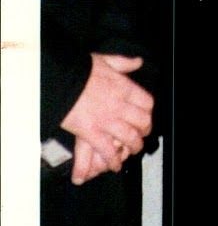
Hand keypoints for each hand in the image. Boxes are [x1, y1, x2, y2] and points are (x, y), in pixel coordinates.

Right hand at [61, 53, 152, 185]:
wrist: (60, 81)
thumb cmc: (79, 70)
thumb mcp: (105, 60)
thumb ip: (123, 63)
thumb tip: (139, 62)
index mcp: (124, 88)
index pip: (147, 103)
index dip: (148, 112)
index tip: (145, 116)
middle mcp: (119, 105)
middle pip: (142, 122)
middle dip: (144, 131)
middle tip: (141, 136)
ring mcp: (107, 120)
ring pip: (130, 138)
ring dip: (133, 146)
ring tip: (131, 151)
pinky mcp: (92, 133)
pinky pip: (108, 150)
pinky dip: (113, 160)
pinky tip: (114, 165)